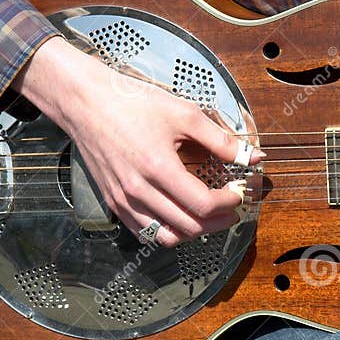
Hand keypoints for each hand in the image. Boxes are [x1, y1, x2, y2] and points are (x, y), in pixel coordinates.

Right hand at [14, 37, 263, 245]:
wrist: (86, 103)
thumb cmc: (133, 103)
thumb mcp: (184, 114)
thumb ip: (221, 140)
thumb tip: (252, 156)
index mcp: (158, 168)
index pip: (202, 204)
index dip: (228, 202)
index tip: (238, 192)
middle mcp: (138, 190)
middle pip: (188, 226)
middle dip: (217, 221)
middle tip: (231, 208)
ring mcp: (123, 200)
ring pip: (166, 236)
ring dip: (194, 231)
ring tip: (209, 216)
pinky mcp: (113, 203)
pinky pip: (144, 232)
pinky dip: (167, 231)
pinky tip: (180, 216)